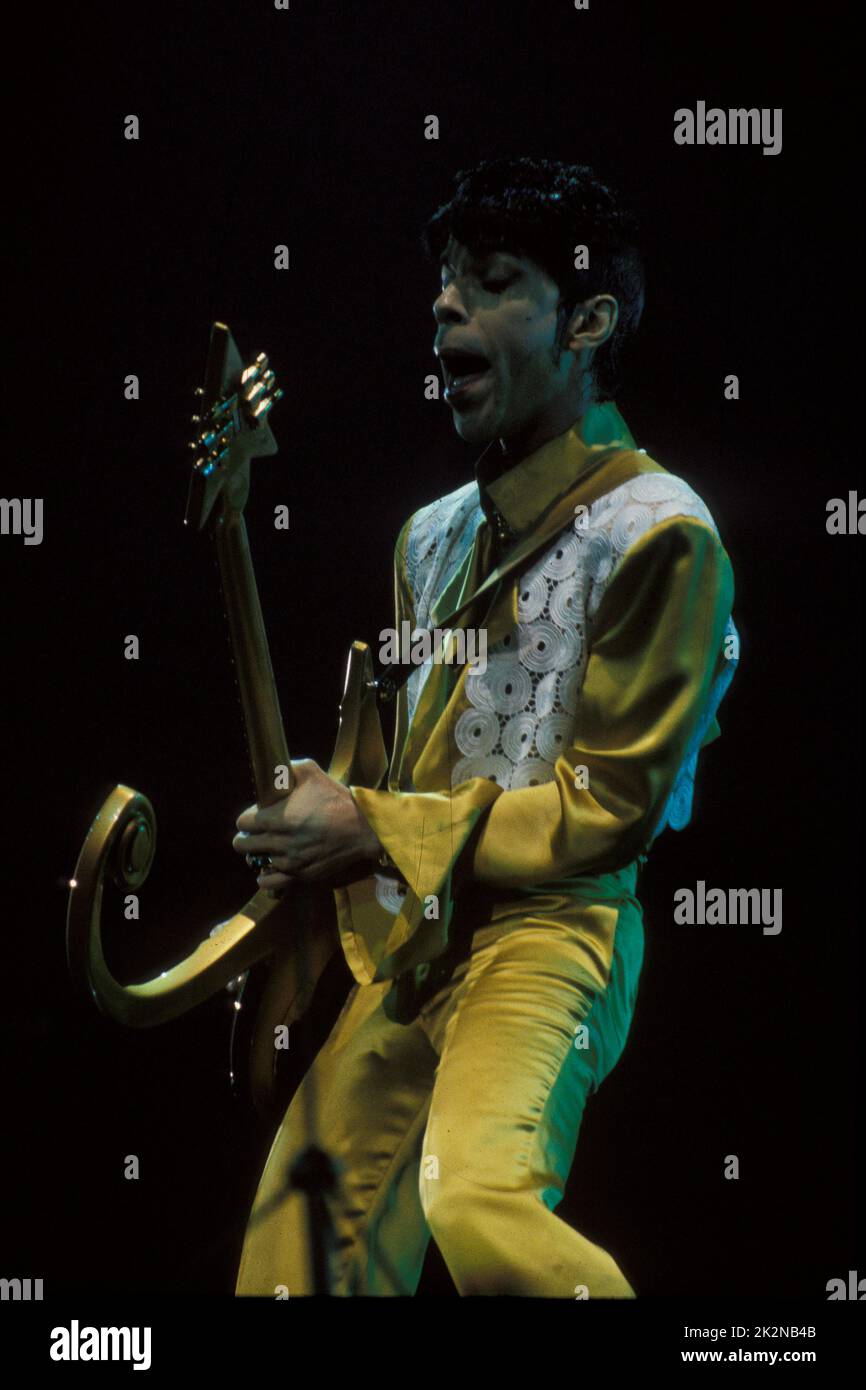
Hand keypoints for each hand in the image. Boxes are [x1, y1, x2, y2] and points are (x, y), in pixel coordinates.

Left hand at [232, 758, 382, 890]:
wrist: (362, 828)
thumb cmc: (336, 798)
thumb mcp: (311, 772)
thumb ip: (285, 770)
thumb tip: (269, 772)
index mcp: (278, 817)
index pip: (242, 823)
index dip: (247, 818)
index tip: (257, 816)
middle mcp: (280, 842)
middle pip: (242, 845)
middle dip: (248, 836)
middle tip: (259, 831)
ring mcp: (289, 862)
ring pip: (255, 862)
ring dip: (259, 854)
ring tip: (269, 847)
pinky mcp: (300, 875)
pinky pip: (268, 883)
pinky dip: (266, 876)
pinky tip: (272, 865)